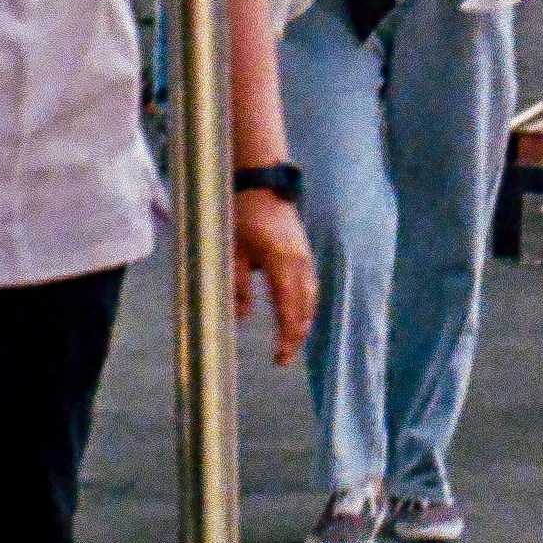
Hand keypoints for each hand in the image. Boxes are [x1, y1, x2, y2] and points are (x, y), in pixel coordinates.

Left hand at [232, 184, 315, 363]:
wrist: (259, 183)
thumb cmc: (241, 215)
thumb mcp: (232, 251)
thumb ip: (238, 285)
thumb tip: (242, 317)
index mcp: (281, 263)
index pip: (289, 311)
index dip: (286, 337)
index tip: (279, 358)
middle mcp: (299, 262)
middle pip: (305, 308)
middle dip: (296, 335)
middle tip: (283, 358)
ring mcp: (304, 255)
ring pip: (310, 298)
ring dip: (303, 321)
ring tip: (290, 341)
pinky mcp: (303, 251)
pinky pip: (310, 285)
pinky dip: (305, 305)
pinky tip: (296, 314)